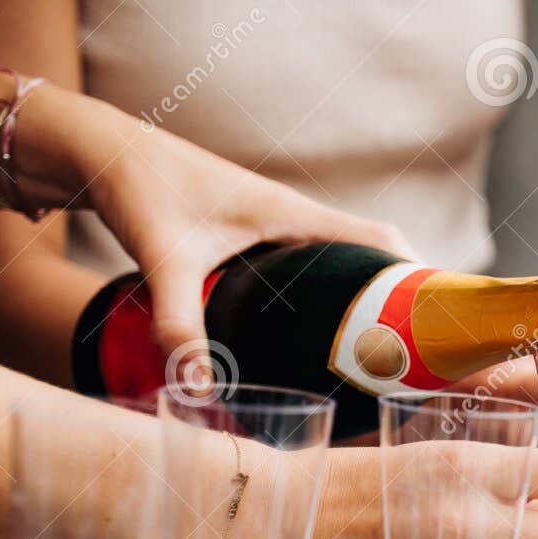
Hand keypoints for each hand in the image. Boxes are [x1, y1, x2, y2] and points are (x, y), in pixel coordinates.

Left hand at [62, 98, 415, 358]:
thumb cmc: (138, 187)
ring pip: (342, 261)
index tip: (438, 323)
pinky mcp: (253, 234)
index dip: (419, 277)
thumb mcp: (164, 259)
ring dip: (365, 297)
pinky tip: (316, 332)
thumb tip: (199, 389)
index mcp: (294, 213)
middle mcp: (294, 216)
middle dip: (398, 299)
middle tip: (414, 355)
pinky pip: (311, 264)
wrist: (99, 149)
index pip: (381, 240)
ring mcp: (275, 223)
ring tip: (378, 352)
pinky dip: (328, 293)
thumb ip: (180, 324)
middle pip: (372, 256)